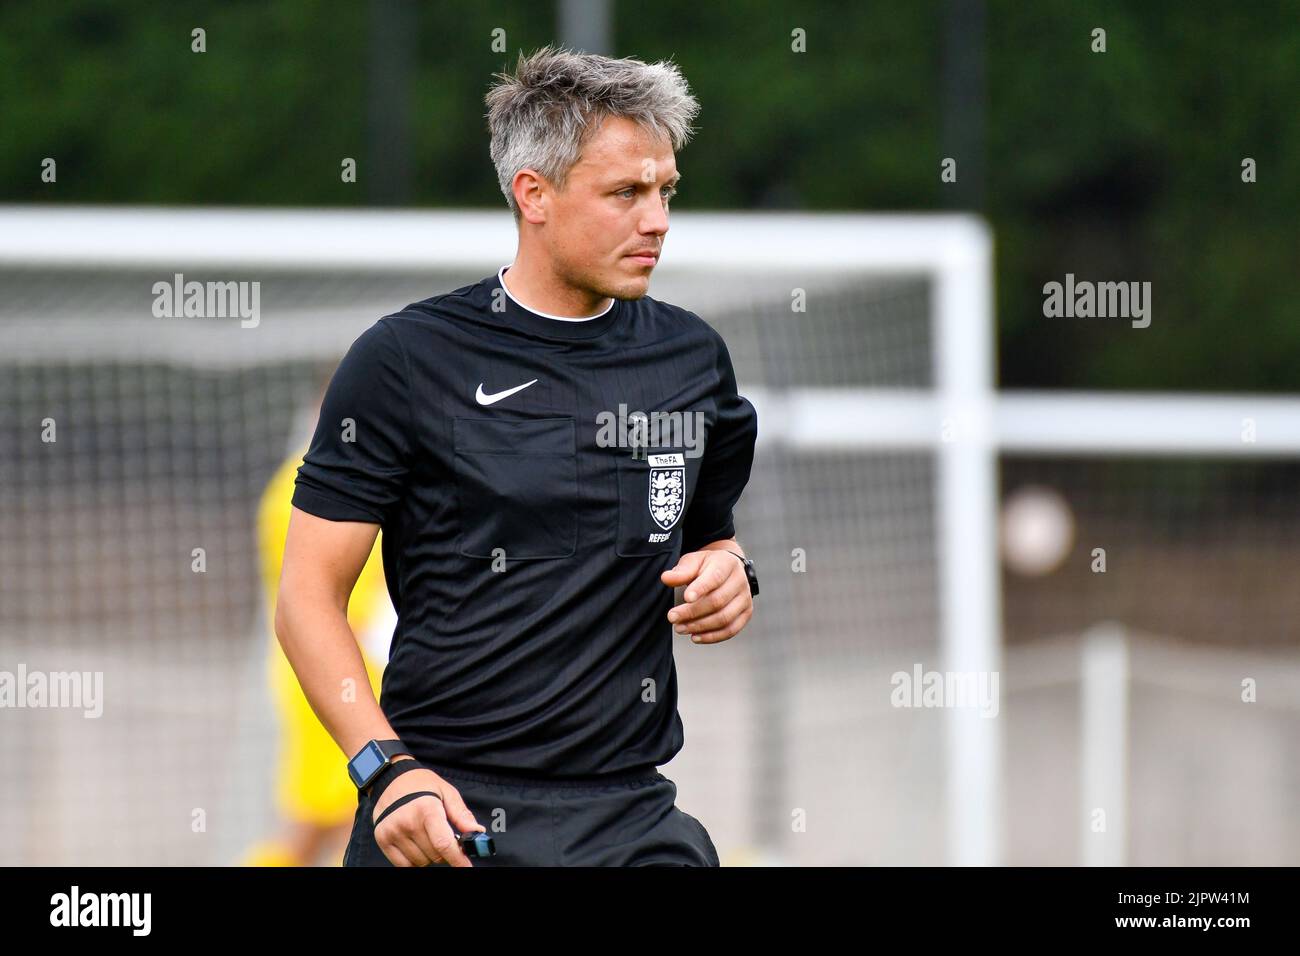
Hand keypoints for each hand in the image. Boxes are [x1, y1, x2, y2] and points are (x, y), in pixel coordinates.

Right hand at [370, 758, 486, 866]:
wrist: (391, 778)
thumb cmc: (422, 785)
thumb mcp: (446, 792)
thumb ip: (461, 815)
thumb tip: (477, 832)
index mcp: (426, 809)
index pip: (443, 844)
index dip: (458, 859)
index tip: (466, 866)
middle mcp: (407, 822)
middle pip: (435, 855)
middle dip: (445, 851)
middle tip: (442, 836)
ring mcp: (393, 832)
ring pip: (421, 862)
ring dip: (429, 855)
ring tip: (427, 836)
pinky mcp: (382, 839)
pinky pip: (404, 865)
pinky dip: (414, 861)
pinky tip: (416, 845)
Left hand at [659, 548, 752, 643]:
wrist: (727, 571)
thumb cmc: (706, 566)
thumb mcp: (693, 561)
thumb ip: (681, 571)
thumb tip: (666, 578)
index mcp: (727, 564)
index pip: (715, 578)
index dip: (700, 589)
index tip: (686, 598)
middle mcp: (740, 581)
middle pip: (717, 601)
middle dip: (692, 612)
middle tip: (672, 617)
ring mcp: (745, 598)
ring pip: (724, 618)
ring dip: (700, 627)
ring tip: (680, 628)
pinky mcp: (746, 613)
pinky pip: (731, 630)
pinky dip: (712, 636)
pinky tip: (695, 637)